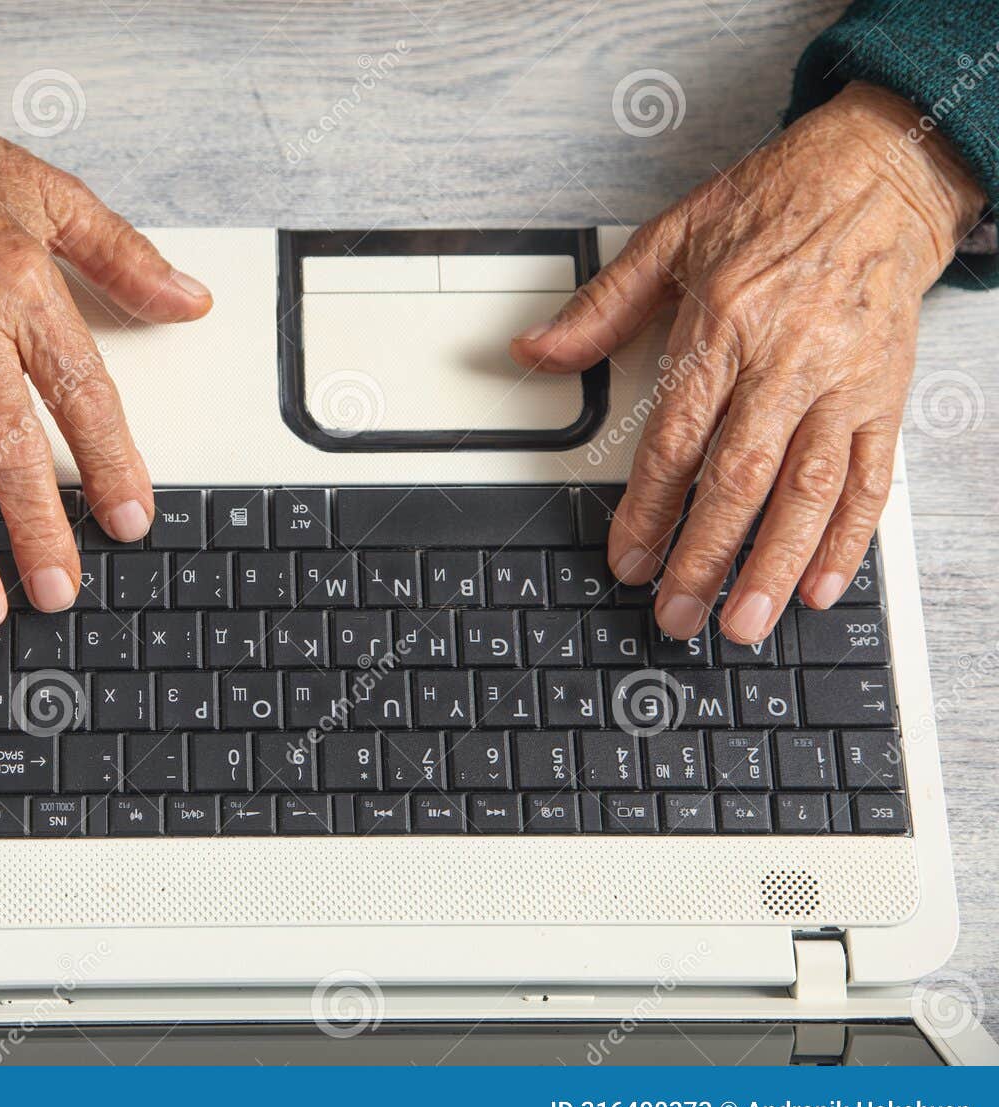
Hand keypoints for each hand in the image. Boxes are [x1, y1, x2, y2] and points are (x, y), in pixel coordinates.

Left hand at [510, 81, 982, 642]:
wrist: (881, 172)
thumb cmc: (776, 204)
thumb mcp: (673, 237)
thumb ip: (601, 307)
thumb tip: (533, 350)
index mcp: (724, 323)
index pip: (675, 438)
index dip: (647, 508)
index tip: (626, 558)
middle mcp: (786, 359)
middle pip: (739, 478)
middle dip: (704, 556)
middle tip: (675, 613)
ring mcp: (842, 382)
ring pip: (809, 491)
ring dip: (774, 565)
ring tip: (743, 622)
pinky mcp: (884, 395)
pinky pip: (871, 478)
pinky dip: (847, 538)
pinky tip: (818, 585)